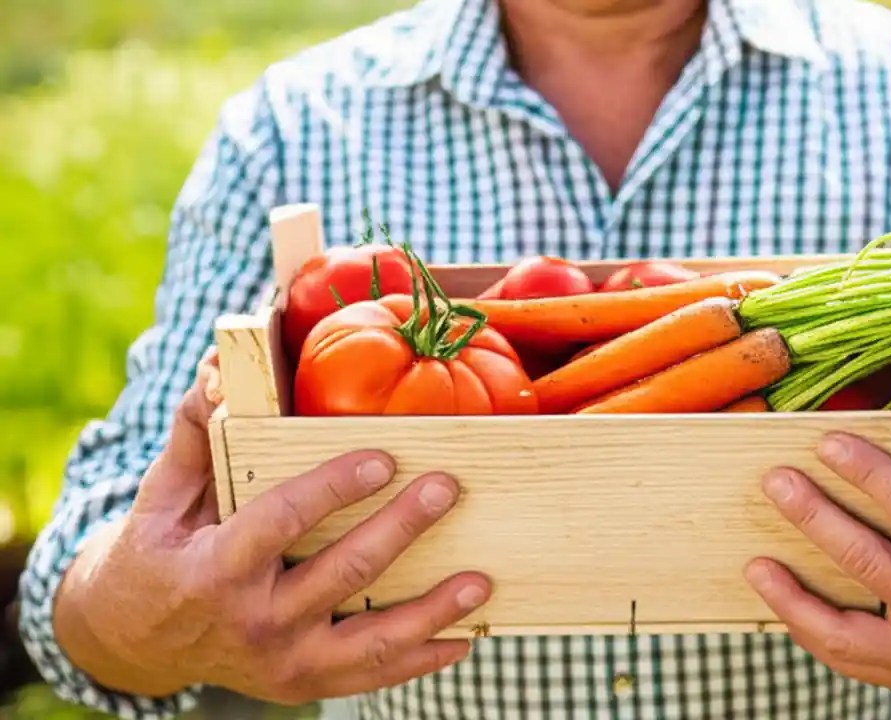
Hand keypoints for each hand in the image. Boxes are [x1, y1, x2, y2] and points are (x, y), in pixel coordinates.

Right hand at [54, 349, 490, 703]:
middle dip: (401, 528)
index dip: (334, 488)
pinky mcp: (305, 684)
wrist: (135, 641)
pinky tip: (465, 635)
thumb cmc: (159, 553)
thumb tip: (218, 370)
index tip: (383, 458)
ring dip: (432, 609)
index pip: (282, 521)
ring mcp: (284, 661)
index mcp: (216, 569)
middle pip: (343, 572)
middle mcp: (254, 621)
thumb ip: (194, 434)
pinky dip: (422, 659)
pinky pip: (373, 676)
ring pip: (371, 638)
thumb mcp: (163, 495)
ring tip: (480, 578)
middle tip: (445, 489)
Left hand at [746, 364, 890, 693]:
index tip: (828, 441)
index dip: (870, 474)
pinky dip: (804, 627)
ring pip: (845, 622)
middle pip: (869, 560)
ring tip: (755, 557)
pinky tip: (774, 596)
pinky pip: (845, 656)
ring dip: (793, 590)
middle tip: (775, 480)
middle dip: (816, 517)